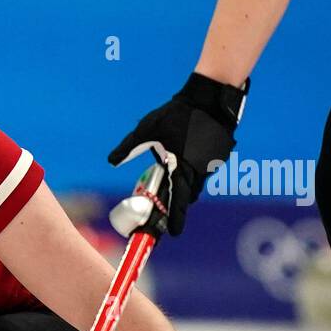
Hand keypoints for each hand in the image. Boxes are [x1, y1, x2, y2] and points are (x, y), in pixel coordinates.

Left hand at [108, 72, 247, 235]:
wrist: (210, 96)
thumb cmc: (177, 113)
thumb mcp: (147, 129)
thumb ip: (129, 147)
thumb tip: (111, 161)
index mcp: (182, 167)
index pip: (179, 201)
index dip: (177, 219)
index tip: (174, 234)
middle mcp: (200, 169)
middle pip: (188, 195)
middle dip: (178, 203)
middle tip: (164, 207)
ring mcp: (212, 163)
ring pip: (197, 182)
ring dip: (185, 185)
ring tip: (172, 177)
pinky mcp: (219, 154)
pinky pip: (205, 169)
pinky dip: (194, 170)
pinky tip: (186, 156)